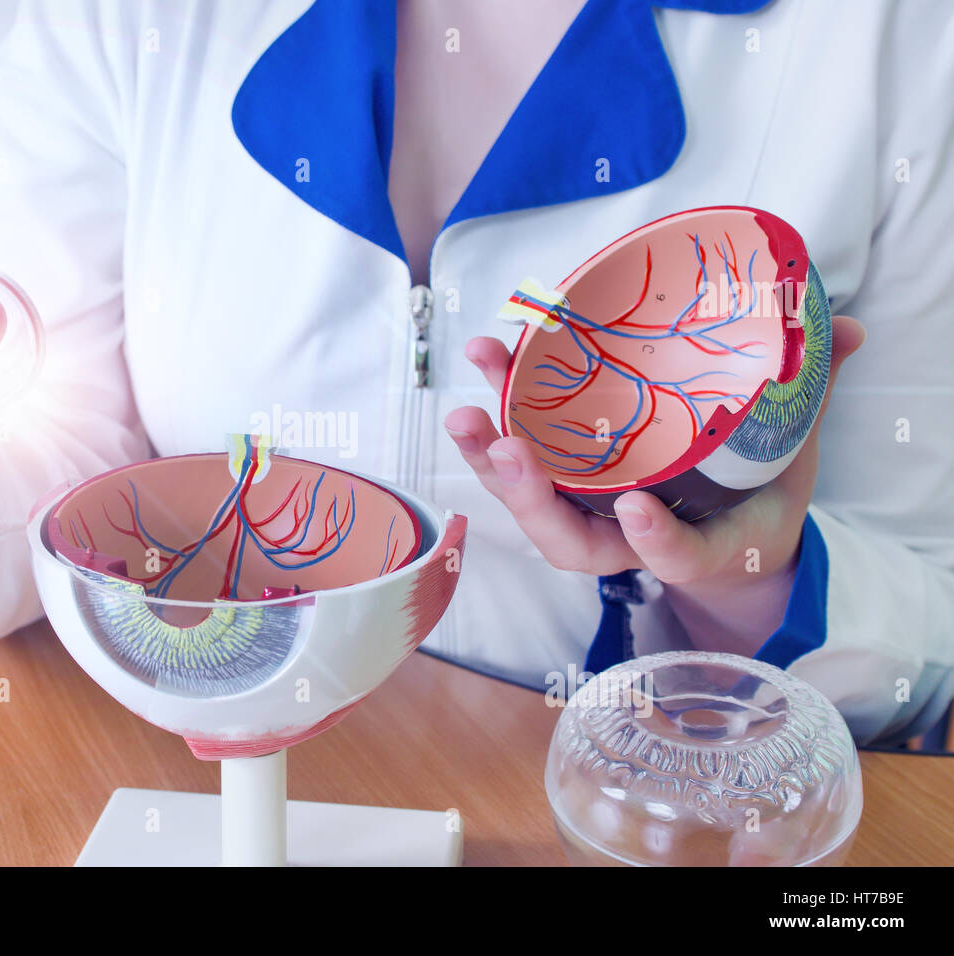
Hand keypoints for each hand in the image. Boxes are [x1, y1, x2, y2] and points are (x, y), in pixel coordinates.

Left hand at [445, 315, 865, 655]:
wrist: (727, 524)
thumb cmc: (756, 493)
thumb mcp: (790, 453)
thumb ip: (812, 393)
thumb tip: (850, 330)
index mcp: (694, 544)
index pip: (675, 556)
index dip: (655, 541)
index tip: (640, 510)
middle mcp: (628, 536)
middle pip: (569, 540)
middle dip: (531, 497)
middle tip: (504, 448)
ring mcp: (588, 511)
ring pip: (530, 503)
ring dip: (490, 456)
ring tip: (466, 411)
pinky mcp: (562, 480)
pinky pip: (521, 461)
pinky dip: (495, 423)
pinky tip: (487, 368)